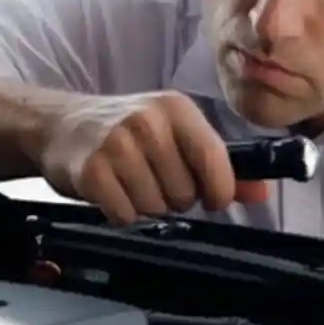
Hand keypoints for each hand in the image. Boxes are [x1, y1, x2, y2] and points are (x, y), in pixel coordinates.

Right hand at [37, 90, 267, 223]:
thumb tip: (262, 191)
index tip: (211, 198)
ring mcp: (116, 145)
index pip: (214, 158)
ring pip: (155, 207)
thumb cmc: (128, 133)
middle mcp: (148, 122)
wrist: (61, 125)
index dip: (219, 189)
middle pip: (185, 192)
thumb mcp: (174, 135)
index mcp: (176, 109)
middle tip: (154, 181)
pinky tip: (111, 192)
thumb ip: (219, 164)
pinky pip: (125, 215)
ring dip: (146, 206)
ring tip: (130, 184)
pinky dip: (121, 213)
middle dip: (174, 198)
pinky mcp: (91, 172)